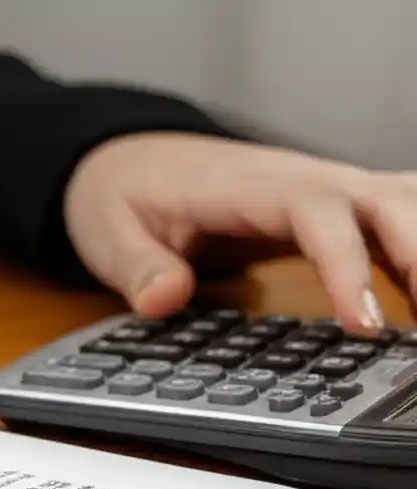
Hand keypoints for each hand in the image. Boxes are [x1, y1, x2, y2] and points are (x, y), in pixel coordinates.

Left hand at [63, 131, 416, 333]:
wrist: (129, 158)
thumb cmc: (124, 193)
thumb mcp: (108, 231)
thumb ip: (135, 265)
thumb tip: (163, 298)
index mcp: (249, 185)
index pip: (317, 213)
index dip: (347, 266)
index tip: (366, 323)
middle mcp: (302, 179)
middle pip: (388, 202)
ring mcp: (326, 189)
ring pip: (407, 204)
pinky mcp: (337, 207)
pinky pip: (400, 218)